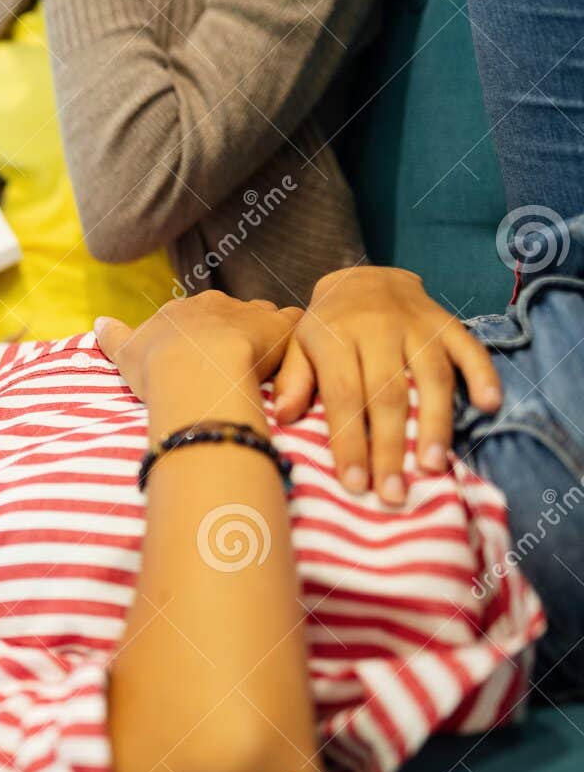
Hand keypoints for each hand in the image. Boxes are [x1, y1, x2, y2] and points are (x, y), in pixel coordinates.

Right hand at [95, 292, 302, 404]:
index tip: (202, 357)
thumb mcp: (126, 352)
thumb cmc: (157, 366)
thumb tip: (97, 322)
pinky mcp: (281, 328)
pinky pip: (295, 323)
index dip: (200, 335)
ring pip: (263, 317)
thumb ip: (113, 337)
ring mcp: (249, 314)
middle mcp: (215, 304)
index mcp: (181, 310)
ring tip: (266, 364)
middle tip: (234, 364)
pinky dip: (295, 338)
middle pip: (230, 313)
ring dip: (265, 335)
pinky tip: (294, 357)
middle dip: (233, 332)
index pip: (195, 316)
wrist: (194, 369)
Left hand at [271, 267, 500, 504]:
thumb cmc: (326, 327)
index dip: (349, 441)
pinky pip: (470, 349)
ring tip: (434, 467)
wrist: (364, 278)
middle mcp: (377, 330)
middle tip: (392, 493)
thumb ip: (294, 379)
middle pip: (387, 394)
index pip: (342, 395)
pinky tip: (488, 405)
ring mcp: (417, 326)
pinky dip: (482, 375)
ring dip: (434, 423)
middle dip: (390, 447)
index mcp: (334, 338)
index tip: (354, 484)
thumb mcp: (298, 346)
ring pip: (431, 377)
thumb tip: (283, 416)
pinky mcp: (448, 324)